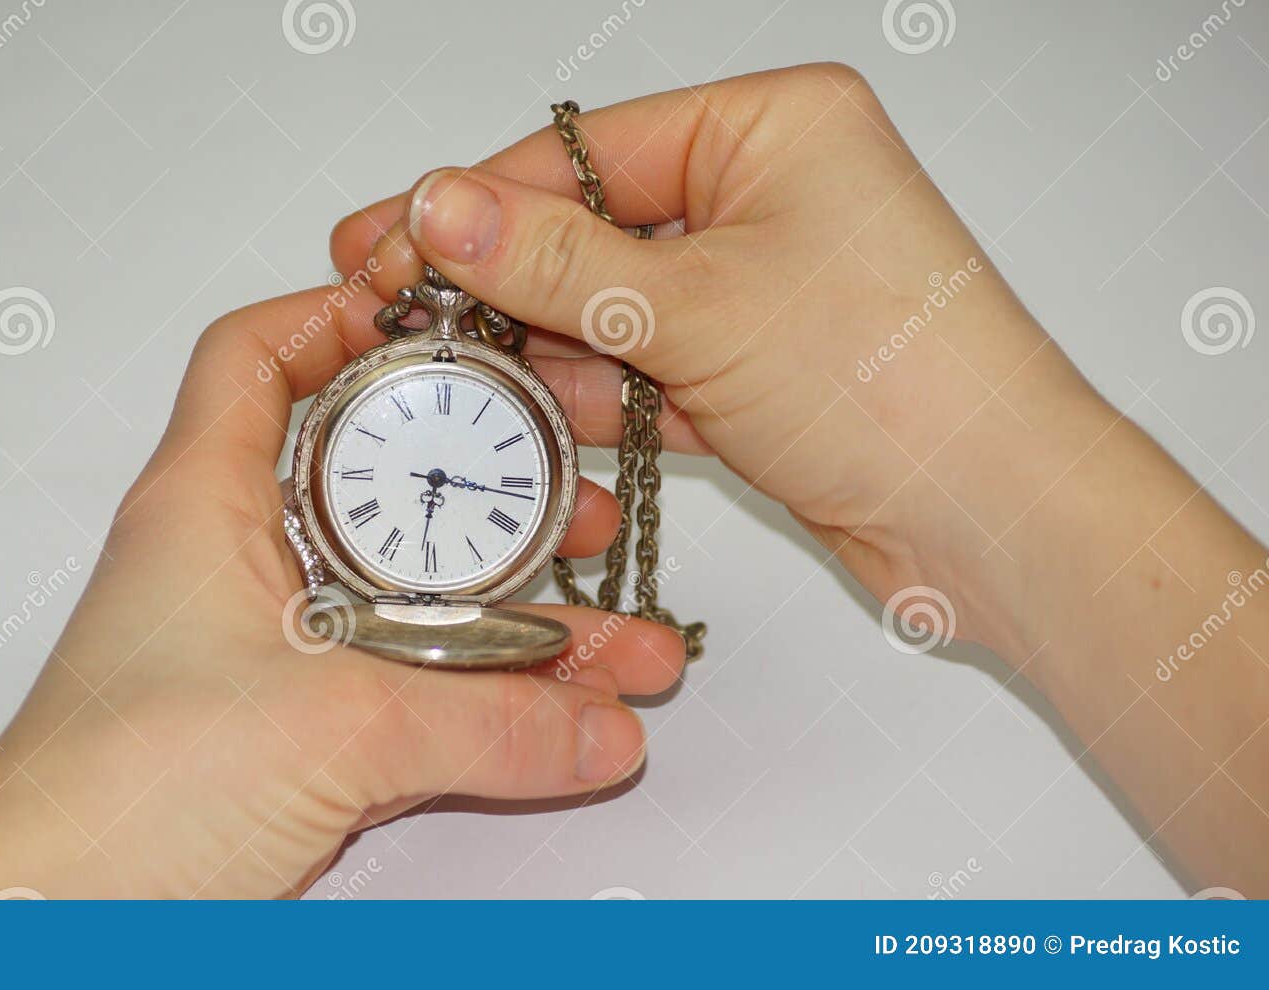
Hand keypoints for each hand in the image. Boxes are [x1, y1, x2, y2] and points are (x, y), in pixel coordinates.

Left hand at [0, 288, 684, 899]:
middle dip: (489, 489)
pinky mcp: (293, 734)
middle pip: (374, 485)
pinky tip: (568, 712)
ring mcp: (269, 652)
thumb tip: (598, 721)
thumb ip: (486, 722)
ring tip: (618, 629)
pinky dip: (489, 697)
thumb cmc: (114, 798)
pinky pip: (411, 690)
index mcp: (206, 506)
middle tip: (577, 491)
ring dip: (515, 616)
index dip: (342, 316)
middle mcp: (236, 566)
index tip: (448, 325)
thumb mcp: (330, 729)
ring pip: (410, 602)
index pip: (256, 357)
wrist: (48, 924)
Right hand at [330, 65, 1268, 894]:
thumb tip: (442, 207)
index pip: (588, 150)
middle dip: (499, 275)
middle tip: (395, 302)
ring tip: (440, 367)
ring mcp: (761, 289)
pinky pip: (644, 366)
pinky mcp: (754, 372)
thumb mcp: (697, 306)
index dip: (480, 199)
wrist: (993, 519)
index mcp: (774, 129)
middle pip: (593, 225)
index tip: (394, 236)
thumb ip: (553, 259)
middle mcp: (770, 196)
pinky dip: (588, 392)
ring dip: (535, 342)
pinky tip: (519, 406)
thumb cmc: (897, 382)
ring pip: (612, 304)